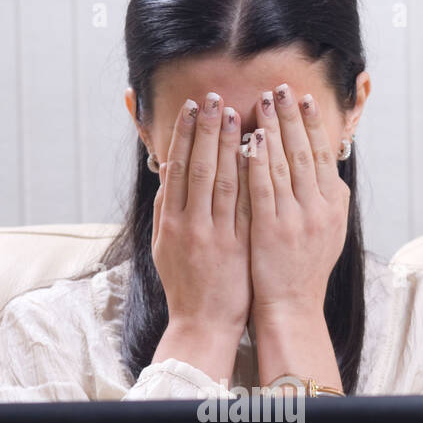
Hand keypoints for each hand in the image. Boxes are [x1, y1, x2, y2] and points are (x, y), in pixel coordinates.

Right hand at [150, 93, 250, 381]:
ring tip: (236, 114)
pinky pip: (245, 207)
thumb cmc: (186, 285)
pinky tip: (258, 154)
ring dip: (229, 145)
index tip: (192, 107)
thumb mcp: (164, 246)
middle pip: (198, 167)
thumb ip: (165, 210)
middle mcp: (189, 225)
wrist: (203, 324)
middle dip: (206, 129)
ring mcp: (215, 236)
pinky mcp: (238, 248)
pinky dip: (250, 178)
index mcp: (170, 222)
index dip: (184, 134)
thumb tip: (167, 172)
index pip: (176, 168)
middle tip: (215, 97)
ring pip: (222, 182)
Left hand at [244, 84, 350, 322]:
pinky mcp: (271, 229)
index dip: (313, 123)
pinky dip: (258, 160)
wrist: (292, 307)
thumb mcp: (327, 231)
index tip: (304, 97)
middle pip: (305, 151)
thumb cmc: (303, 269)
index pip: (323, 154)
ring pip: (285, 163)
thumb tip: (325, 163)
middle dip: (293, 116)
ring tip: (264, 101)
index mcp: (334, 205)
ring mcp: (296, 219)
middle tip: (281, 87)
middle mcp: (319, 208)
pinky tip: (250, 139)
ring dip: (274, 129)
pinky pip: (263, 187)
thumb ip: (325, 197)